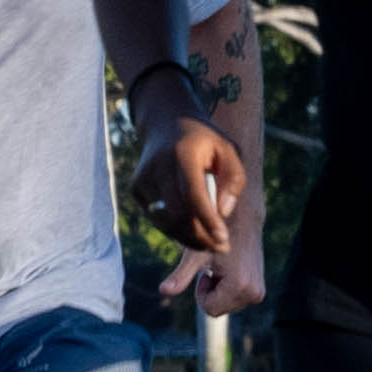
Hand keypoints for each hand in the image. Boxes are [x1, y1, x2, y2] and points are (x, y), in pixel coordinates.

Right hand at [130, 111, 260, 304]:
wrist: (166, 124)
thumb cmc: (204, 141)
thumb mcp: (228, 150)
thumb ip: (234, 179)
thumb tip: (222, 213)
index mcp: (182, 153)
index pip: (193, 194)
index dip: (208, 221)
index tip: (224, 240)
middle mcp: (157, 166)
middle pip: (179, 213)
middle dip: (202, 236)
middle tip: (222, 247)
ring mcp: (143, 179)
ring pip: (166, 221)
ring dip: (190, 237)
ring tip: (210, 243)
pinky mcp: (136, 189)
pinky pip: (158, 219)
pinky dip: (177, 229)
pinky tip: (193, 230)